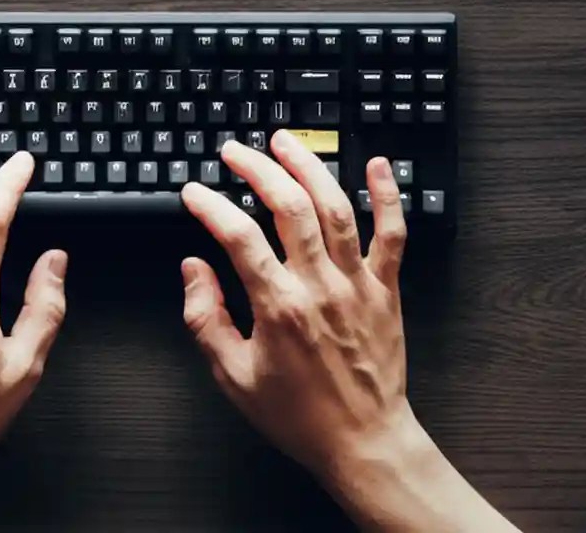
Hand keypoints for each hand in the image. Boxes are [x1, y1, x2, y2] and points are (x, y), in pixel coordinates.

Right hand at [179, 131, 410, 476]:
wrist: (363, 442)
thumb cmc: (299, 416)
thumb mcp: (232, 377)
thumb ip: (206, 319)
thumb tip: (193, 270)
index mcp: (278, 307)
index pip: (238, 237)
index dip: (211, 206)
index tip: (194, 193)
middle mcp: (319, 286)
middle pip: (288, 207)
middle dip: (258, 169)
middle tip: (236, 151)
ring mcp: (356, 283)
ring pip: (335, 208)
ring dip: (310, 167)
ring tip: (286, 142)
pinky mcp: (385, 289)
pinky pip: (392, 234)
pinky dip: (388, 196)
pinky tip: (378, 165)